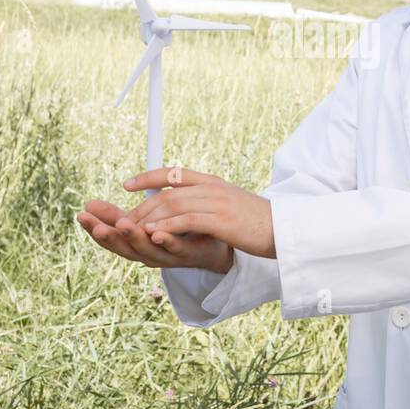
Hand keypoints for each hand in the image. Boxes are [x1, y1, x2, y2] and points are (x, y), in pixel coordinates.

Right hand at [78, 199, 233, 272]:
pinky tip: (157, 233)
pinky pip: (175, 248)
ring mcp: (166, 256)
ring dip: (134, 238)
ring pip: (147, 249)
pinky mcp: (187, 253)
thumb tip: (87, 203)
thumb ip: (117, 215)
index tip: (81, 214)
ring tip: (122, 226)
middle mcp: (147, 254)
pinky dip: (165, 242)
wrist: (211, 246)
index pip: (110, 237)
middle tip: (96, 225)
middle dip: (108, 236)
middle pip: (123, 247)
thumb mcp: (141, 222)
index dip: (94, 228)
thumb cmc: (171, 233)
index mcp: (134, 244)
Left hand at [122, 166, 276, 258]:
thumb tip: (193, 205)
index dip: (148, 177)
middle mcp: (213, 188)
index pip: (174, 173)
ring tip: (131, 229)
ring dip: (149, 218)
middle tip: (122, 220)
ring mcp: (217, 202)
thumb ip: (211, 201)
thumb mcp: (232, 204)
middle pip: (168, 193)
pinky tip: (152, 235)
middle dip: (143, 207)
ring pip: (173, 205)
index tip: (127, 184)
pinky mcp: (221, 220)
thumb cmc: (260, 222)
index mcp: (214, 182)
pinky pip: (186, 220)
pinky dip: (166, 226)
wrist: (286, 230)